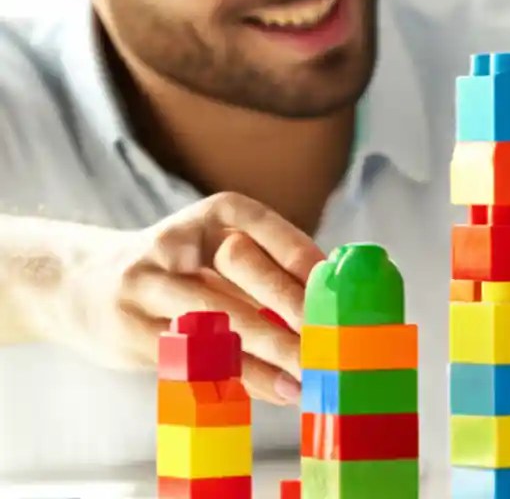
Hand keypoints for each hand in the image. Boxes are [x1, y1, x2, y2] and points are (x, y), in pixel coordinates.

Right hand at [44, 192, 323, 403]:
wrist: (75, 286)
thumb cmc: (174, 271)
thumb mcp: (212, 252)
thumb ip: (266, 271)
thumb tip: (338, 305)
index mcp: (207, 216)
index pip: (258, 224)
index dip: (299, 253)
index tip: (335, 285)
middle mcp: (175, 243)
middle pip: (240, 269)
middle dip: (290, 304)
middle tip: (332, 336)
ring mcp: (147, 286)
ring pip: (216, 318)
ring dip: (269, 350)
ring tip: (310, 374)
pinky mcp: (132, 332)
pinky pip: (196, 356)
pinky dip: (242, 376)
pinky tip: (277, 389)